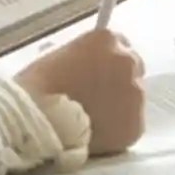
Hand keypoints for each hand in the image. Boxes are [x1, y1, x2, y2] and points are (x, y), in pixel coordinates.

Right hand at [15, 29, 145, 154]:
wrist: (40, 123)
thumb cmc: (37, 87)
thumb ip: (83, 57)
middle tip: (97, 95)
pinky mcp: (136, 124)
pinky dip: (119, 128)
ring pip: (133, 97)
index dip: (107, 60)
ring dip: (119, 104)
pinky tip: (98, 134)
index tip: (97, 71)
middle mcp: (127, 61)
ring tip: (94, 118)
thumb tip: (90, 66)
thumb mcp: (58, 58)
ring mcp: (136, 94)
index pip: (119, 43)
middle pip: (132, 67)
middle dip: (118, 79)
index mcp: (107, 39)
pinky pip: (131, 124)